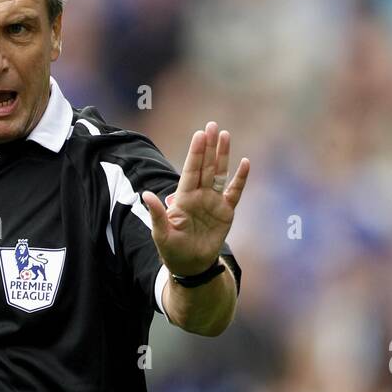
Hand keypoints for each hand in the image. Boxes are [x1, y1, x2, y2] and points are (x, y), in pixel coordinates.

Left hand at [141, 121, 248, 276]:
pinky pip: (235, 192)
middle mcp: (199, 195)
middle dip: (209, 146)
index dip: (195, 153)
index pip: (190, 170)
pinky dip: (241, 179)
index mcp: (183, 198)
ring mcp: (214, 202)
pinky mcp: (226, 211)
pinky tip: (245, 163)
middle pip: (206, 166)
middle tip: (212, 125)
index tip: (199, 135)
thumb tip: (145, 195)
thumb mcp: (161, 234)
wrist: (191, 266)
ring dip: (223, 155)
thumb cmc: (173, 251)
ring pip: (220, 173)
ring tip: (225, 135)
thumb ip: (156, 214)